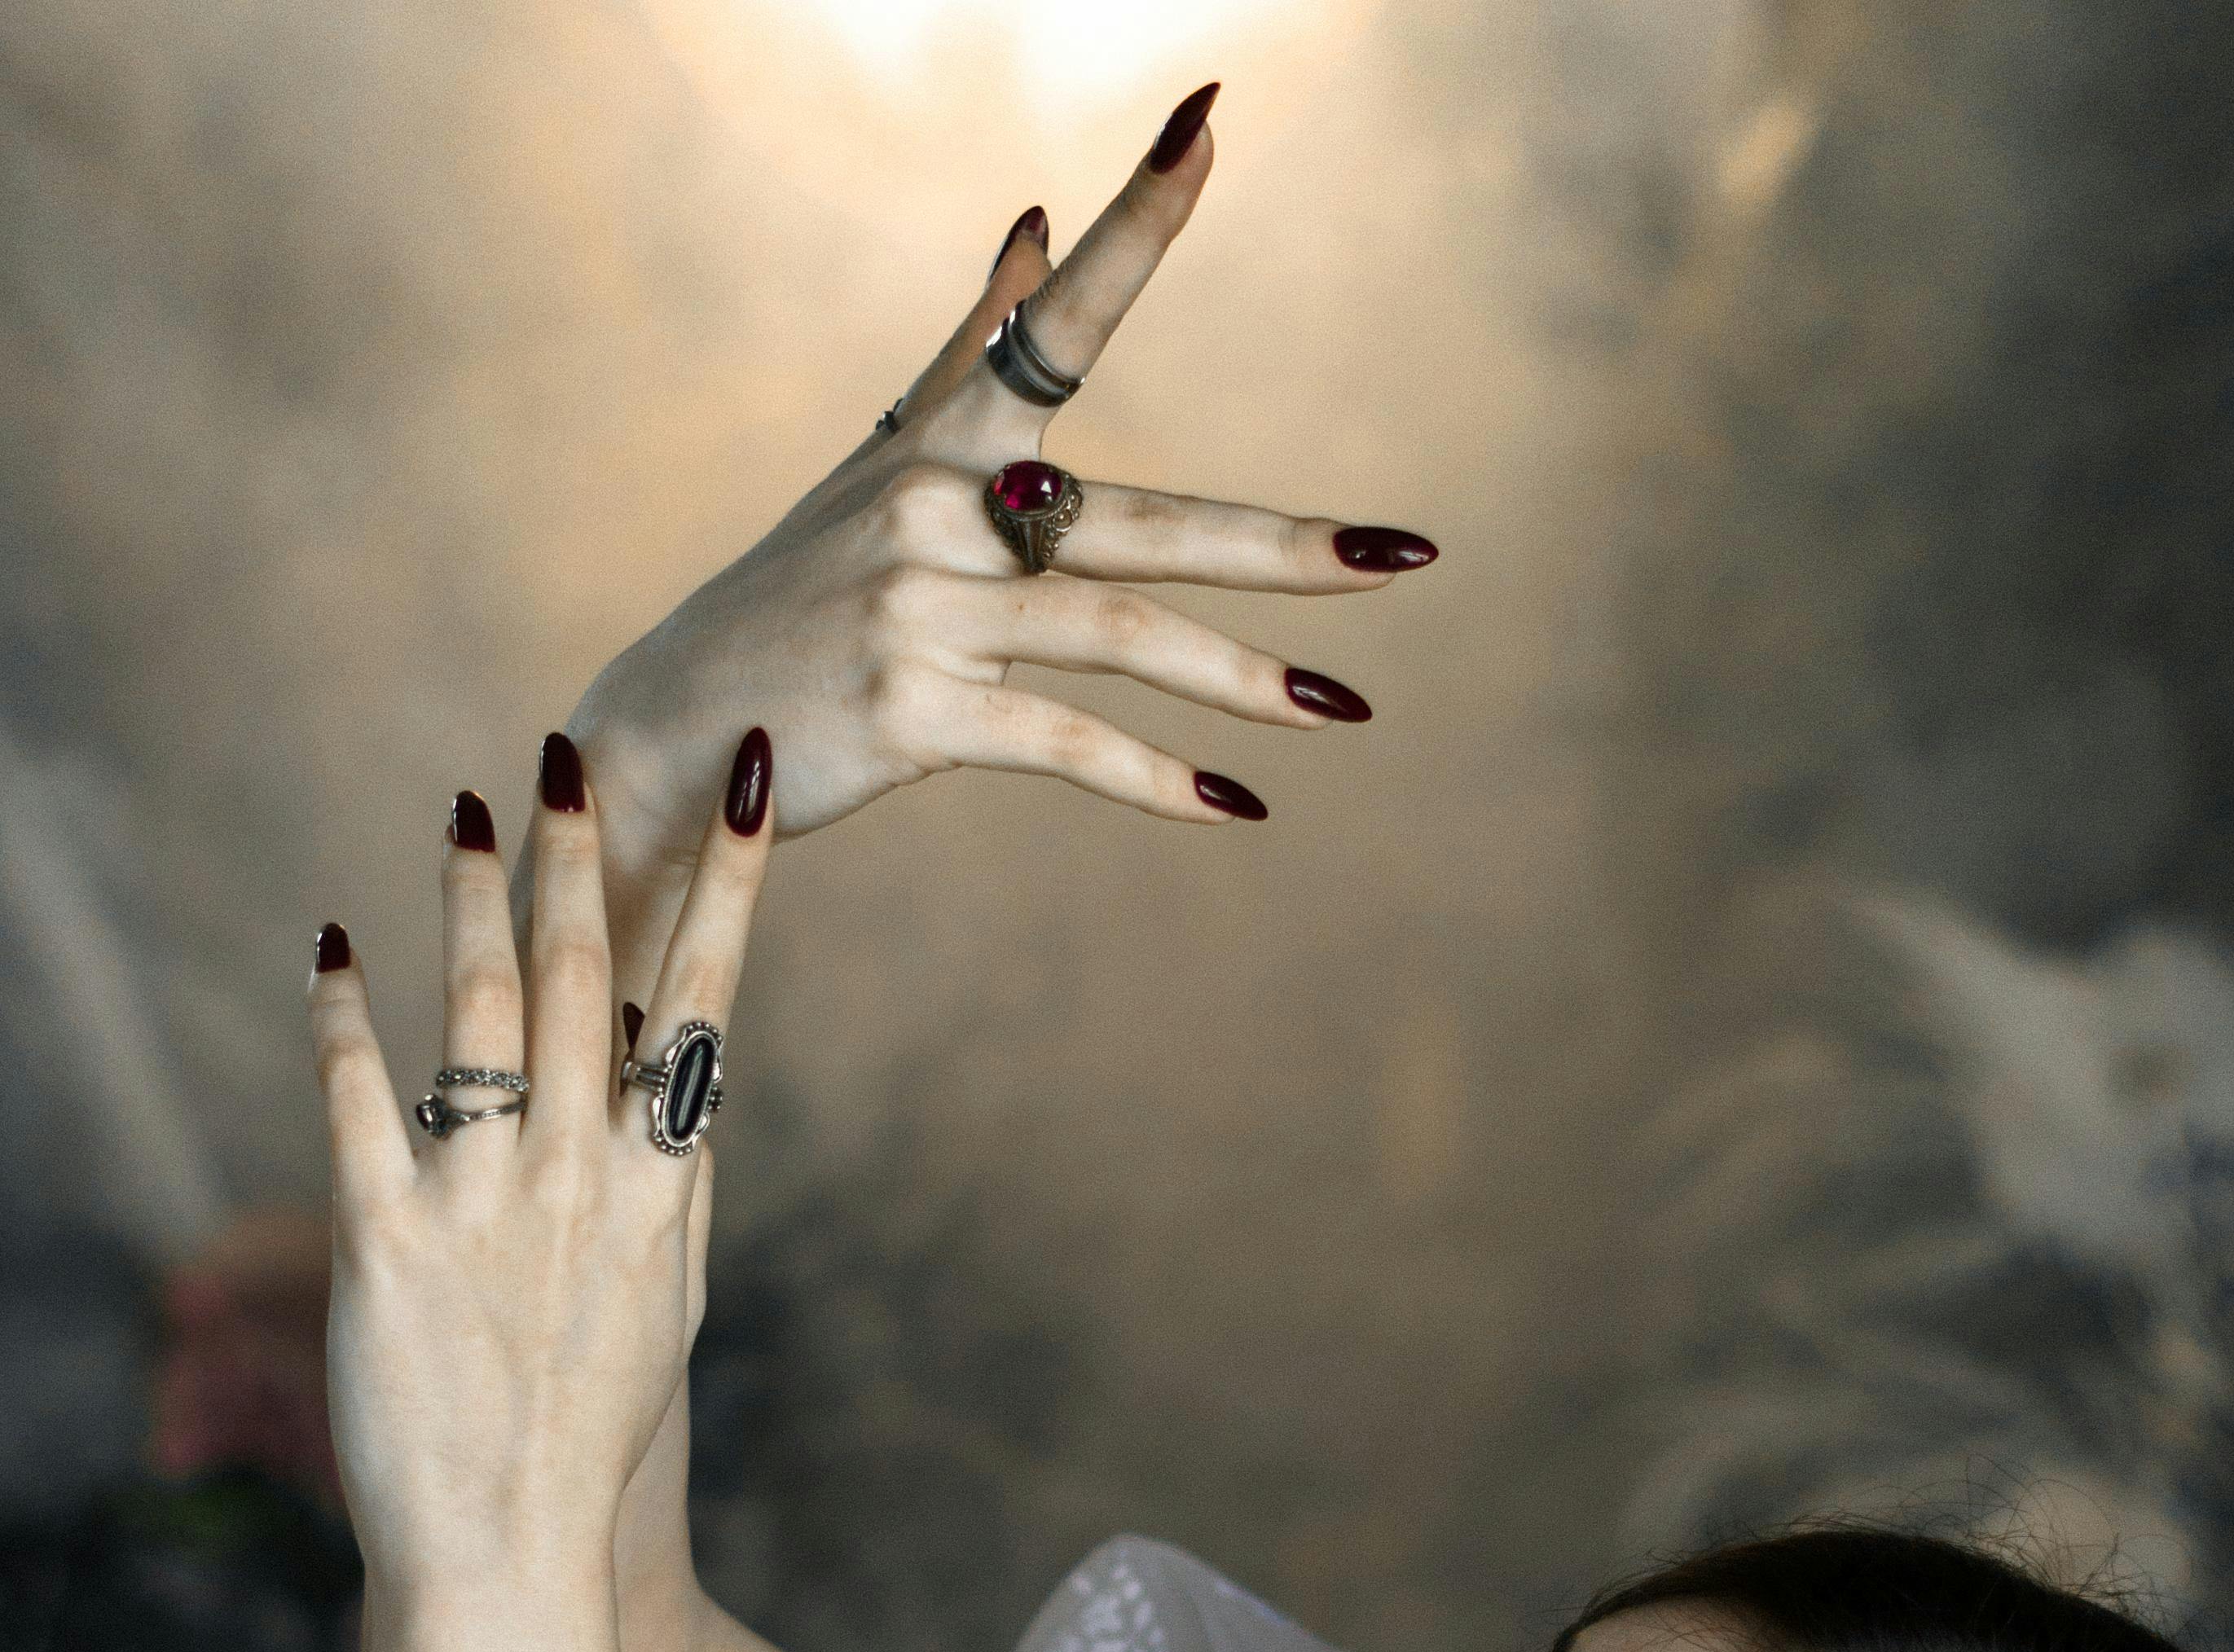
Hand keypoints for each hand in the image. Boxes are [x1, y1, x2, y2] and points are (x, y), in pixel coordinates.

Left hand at [311, 729, 771, 1594]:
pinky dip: (345, 1013)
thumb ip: (677, 1181)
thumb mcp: (668, 1304)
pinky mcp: (387, 1242)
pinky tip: (334, 946)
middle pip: (590, 983)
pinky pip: (360, 1099)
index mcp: (660, 1193)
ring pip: (482, 1014)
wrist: (510, 1552)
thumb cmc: (595, 1437)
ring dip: (472, 898)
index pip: (705, 1008)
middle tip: (569, 755)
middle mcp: (581, 1184)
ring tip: (467, 811)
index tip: (739, 788)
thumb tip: (689, 1068)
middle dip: (581, 856)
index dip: (724, 887)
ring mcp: (485, 1208)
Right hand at [564, 83, 1437, 990]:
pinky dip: (1155, 780)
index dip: (1135, 221)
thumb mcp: (877, 469)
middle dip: (1287, 545)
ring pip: (1120, 636)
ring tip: (1347, 711)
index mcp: (944, 445)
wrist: (673, 735)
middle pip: (1145, 520)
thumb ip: (968, 353)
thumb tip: (1034, 216)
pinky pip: (1064, 742)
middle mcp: (937, 511)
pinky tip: (1238, 805)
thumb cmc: (790, 602)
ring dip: (1243, 681)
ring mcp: (920, 610)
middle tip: (1412, 555)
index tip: (1213, 116)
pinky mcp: (913, 713)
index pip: (1059, 319)